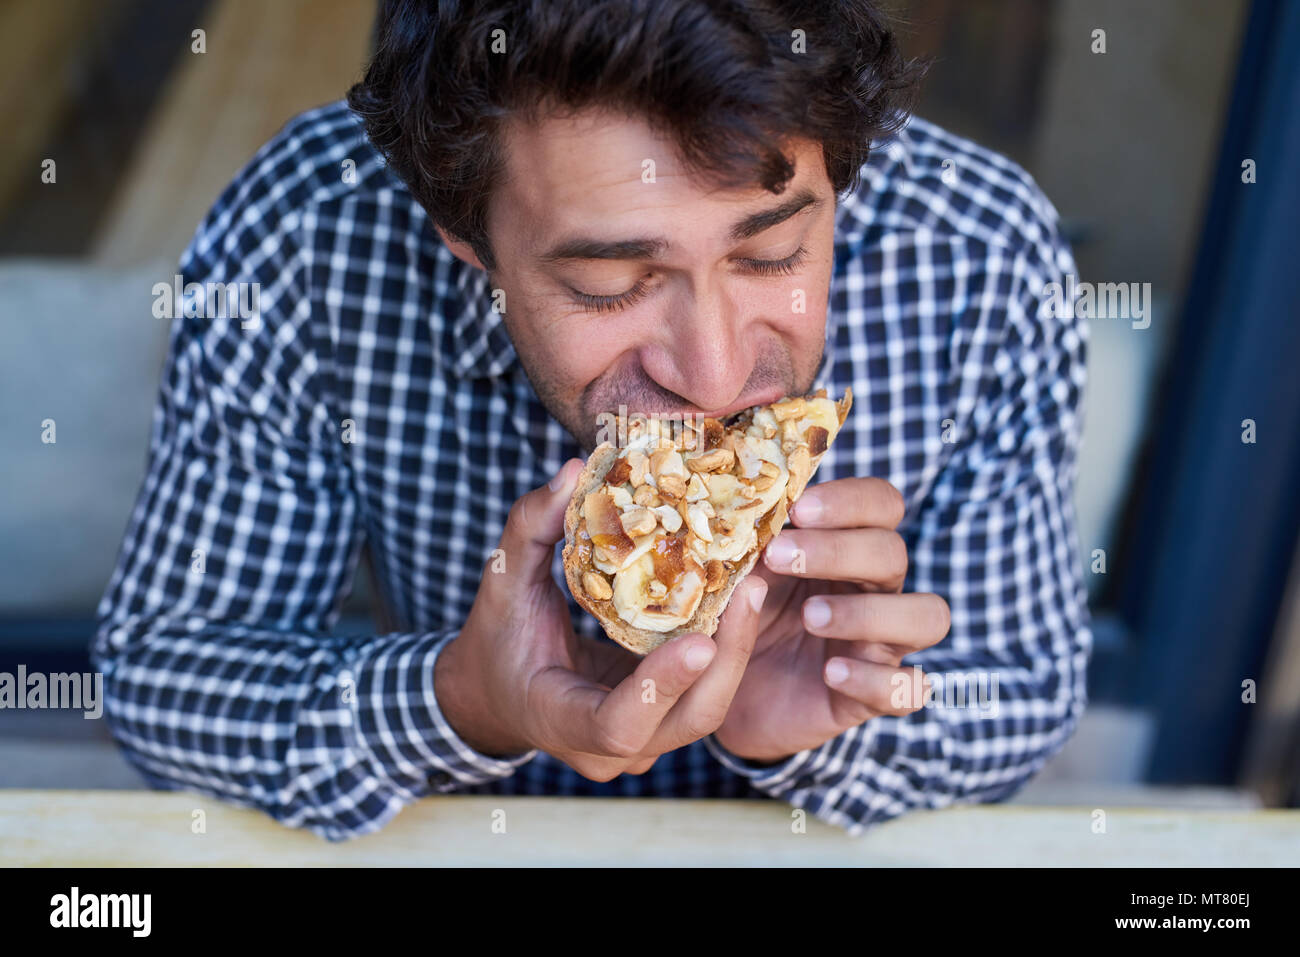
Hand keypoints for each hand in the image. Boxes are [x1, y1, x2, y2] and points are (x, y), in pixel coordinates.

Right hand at [435, 459, 767, 781]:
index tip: (700, 642)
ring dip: (736, 649)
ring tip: (757, 584)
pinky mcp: (662, 723)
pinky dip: (725, 649)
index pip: (620, 724)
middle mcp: (609, 748)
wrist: (493, 692)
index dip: (661, 687)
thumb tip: (575, 469)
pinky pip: (703, 693)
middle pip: (688, 720)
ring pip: (706, 710)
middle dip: (728, 657)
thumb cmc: (496, 638)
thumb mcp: (502, 580)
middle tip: (751, 589)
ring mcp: (642, 744)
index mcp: (561, 719)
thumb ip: (531, 527)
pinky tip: (743, 597)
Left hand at [711, 477, 950, 763]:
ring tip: (810, 617)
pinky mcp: (874, 695)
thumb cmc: (742, 616)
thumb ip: (749, 546)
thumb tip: (735, 513)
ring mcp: (882, 644)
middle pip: (893, 554)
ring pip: (927, 616)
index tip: (797, 509)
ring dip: (869, 613)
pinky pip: (908, 688)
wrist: (726, 691)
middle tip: (779, 557)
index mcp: (848, 547)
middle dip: (838, 551)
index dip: (850, 501)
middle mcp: (875, 590)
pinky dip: (874, 679)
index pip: (881, 504)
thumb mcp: (740, 576)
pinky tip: (832, 673)